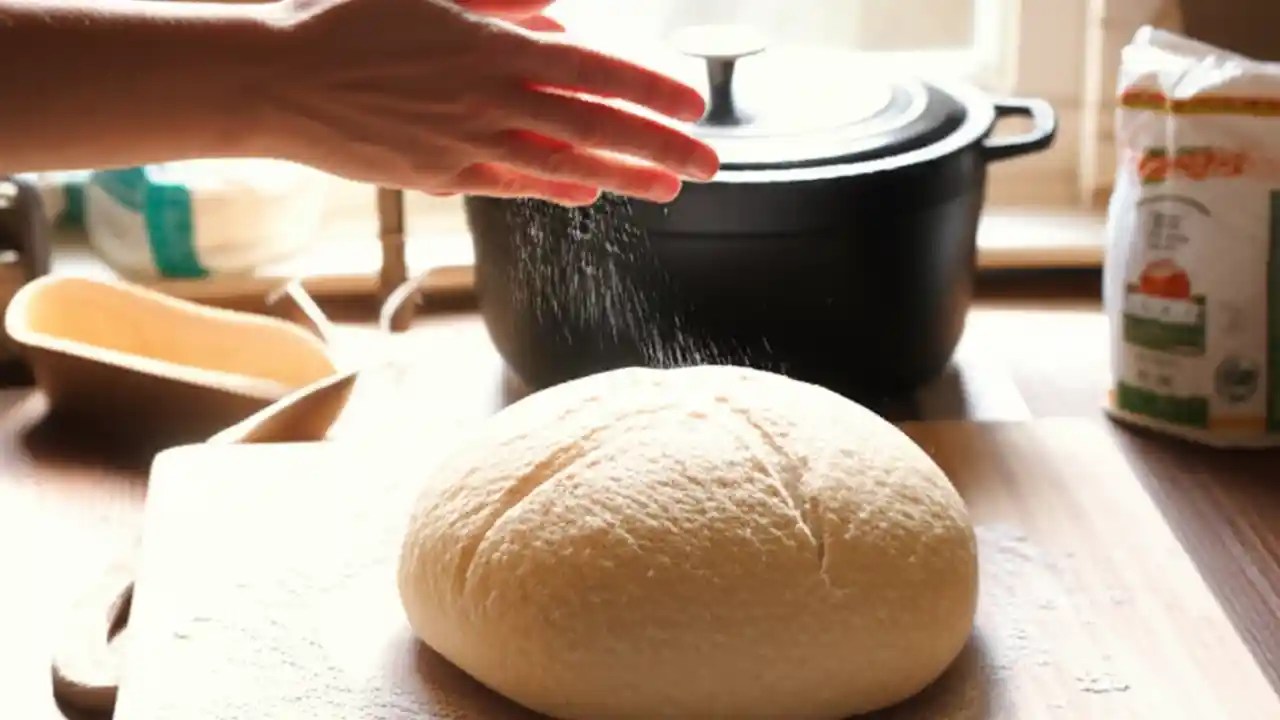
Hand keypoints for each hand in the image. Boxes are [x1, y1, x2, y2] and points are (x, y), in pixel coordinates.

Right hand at [264, 0, 718, 204]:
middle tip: (708, 161)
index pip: (591, 69)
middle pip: (591, 125)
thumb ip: (502, 3)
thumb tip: (561, 18)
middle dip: (657, 144)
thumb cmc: (347, 20)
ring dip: (621, 177)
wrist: (276, 78)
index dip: (647, 88)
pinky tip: (589, 195)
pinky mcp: (439, 176)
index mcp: (490, 45)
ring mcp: (465, 143)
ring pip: (561, 164)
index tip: (691, 103)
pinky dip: (554, 189)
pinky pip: (510, 184)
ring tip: (668, 188)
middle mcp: (487, 98)